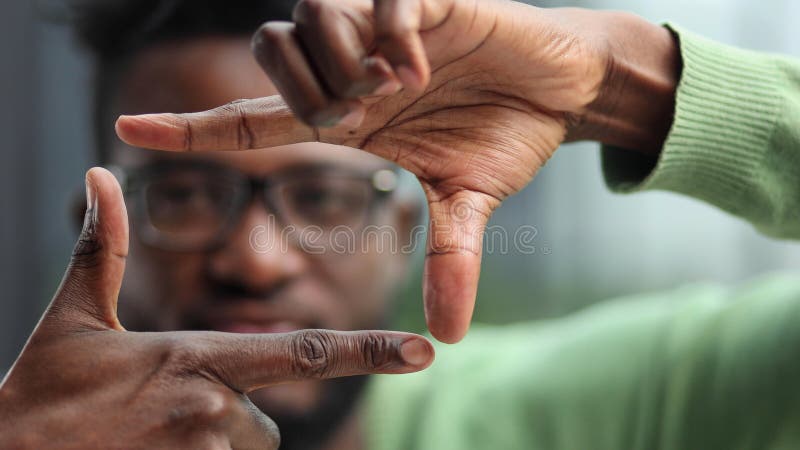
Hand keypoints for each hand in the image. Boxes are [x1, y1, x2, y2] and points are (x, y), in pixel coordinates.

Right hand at [0, 168, 432, 448]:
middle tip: (170, 417)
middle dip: (235, 418)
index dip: (370, 350)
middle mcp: (211, 409)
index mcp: (197, 357)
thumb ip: (101, 250)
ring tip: (155, 439)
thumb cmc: (41, 395)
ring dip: (215, 447)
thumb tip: (96, 176)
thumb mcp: (74, 319)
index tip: (424, 351)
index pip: (305, 352)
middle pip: (268, 421)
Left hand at [114, 0, 679, 342]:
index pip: (255, 122)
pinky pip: (380, 1)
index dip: (192, 128)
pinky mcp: (427, 1)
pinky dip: (390, 36)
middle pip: (271, 55)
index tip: (127, 131)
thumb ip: (450, 259)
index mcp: (353, 118)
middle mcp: (356, 71)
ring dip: (338, 62)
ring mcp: (387, 32)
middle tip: (352, 119)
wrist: (559, 90)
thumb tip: (448, 336)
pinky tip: (421, 68)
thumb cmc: (505, 135)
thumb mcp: (468, 203)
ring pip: (308, 15)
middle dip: (299, 91)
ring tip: (391, 91)